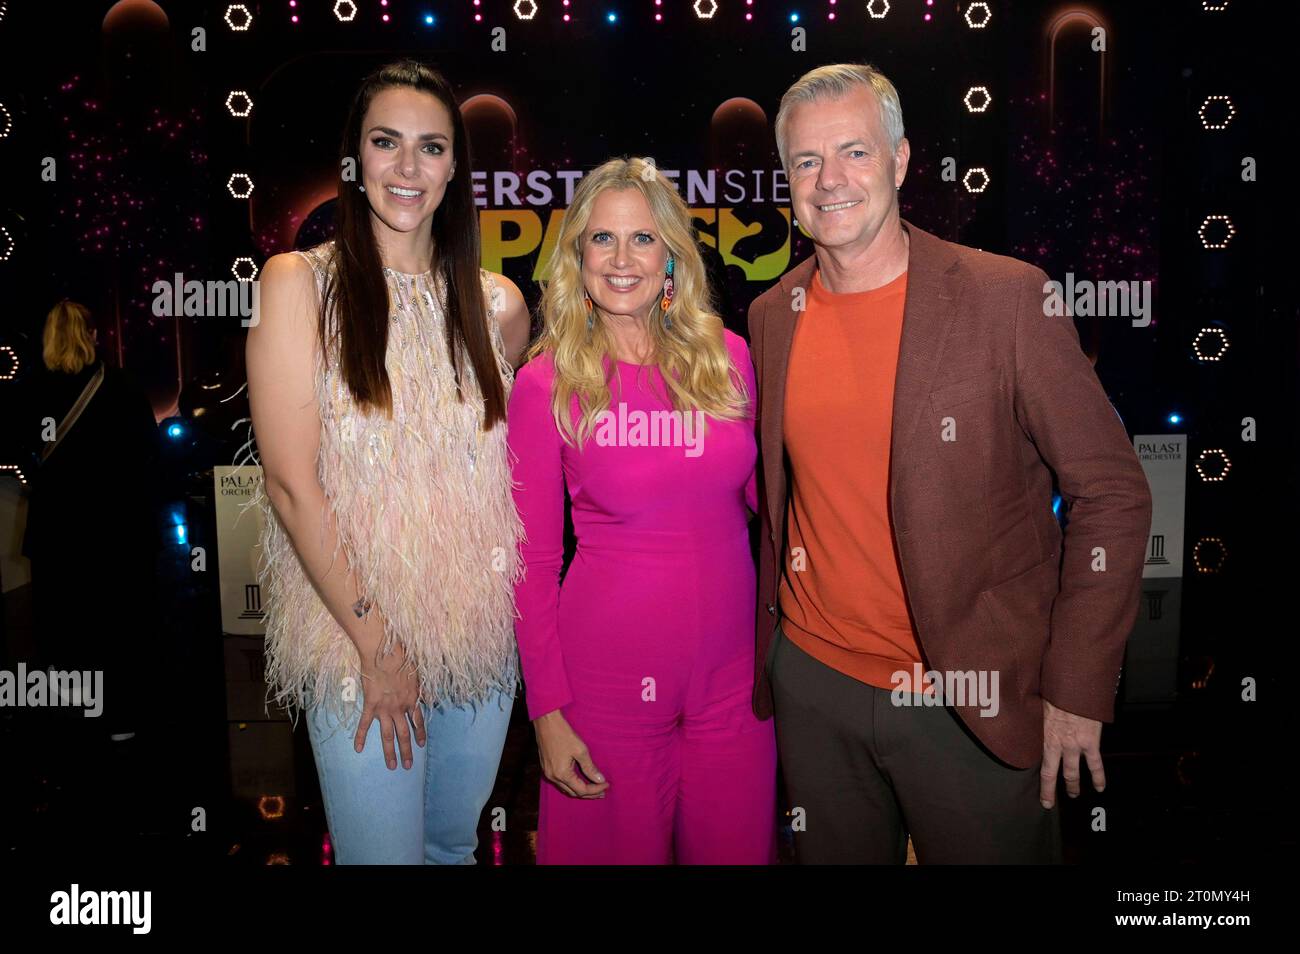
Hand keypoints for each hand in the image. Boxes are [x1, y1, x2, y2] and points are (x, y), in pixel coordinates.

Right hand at [355, 640, 426, 770]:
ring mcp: (385, 709)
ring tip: (392, 766)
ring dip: (390, 752)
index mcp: (412, 700)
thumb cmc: (403, 659)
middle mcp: (400, 708)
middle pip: (404, 734)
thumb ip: (423, 688)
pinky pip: (365, 724)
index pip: (418, 722)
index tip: (421, 745)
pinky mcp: (370, 705)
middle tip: (408, 766)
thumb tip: (431, 698)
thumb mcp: (418, 674)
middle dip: (407, 751)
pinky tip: (359, 749)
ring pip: (388, 735)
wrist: (385, 654)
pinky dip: (361, 737)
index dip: (420, 734)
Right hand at [533, 709, 609, 797]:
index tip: (606, 784)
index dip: (596, 789)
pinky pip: (560, 782)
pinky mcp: (546, 768)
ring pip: (566, 789)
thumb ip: (590, 768)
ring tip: (593, 788)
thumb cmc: (563, 734)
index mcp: (562, 774)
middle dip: (589, 793)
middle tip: (602, 791)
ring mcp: (548, 773)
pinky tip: (579, 780)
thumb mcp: (580, 750)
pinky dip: (571, 784)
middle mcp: (553, 777)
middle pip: (574, 792)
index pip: (582, 790)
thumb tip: (600, 780)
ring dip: (580, 790)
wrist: (546, 722)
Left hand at [1039, 697, 1104, 808]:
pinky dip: (1098, 777)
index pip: (1042, 768)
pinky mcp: (1091, 742)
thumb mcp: (1038, 707)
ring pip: (1074, 772)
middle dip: (1054, 790)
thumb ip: (1036, 721)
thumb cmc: (1054, 692)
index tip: (1043, 800)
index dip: (1044, 787)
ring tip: (1073, 795)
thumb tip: (1026, 724)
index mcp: (1045, 737)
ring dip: (1073, 785)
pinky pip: (1096, 764)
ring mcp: (1075, 745)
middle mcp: (1059, 745)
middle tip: (1051, 801)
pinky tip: (1100, 787)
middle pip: (1055, 774)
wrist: (1074, 686)